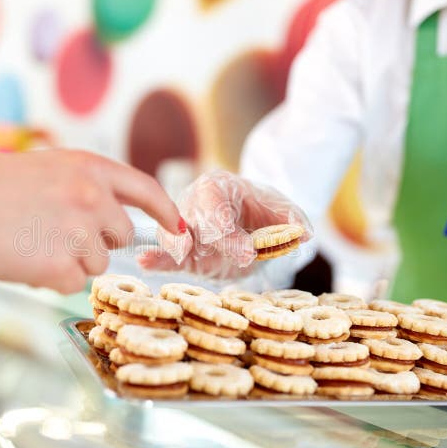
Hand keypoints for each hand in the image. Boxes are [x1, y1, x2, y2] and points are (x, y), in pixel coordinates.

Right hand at [0, 149, 179, 292]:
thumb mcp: (46, 170)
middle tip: (55, 234)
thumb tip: (109, 221)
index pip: (145, 190)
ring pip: (97, 264)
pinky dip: (51, 280)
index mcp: (89, 167)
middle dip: (97, 241)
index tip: (177, 229)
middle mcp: (92, 197)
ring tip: (30, 244)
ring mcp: (80, 232)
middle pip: (120, 236)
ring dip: (70, 262)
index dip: (165, 212)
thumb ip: (82, 187)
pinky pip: (72, 284)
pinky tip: (23, 261)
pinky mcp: (63, 266)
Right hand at [137, 170, 311, 278]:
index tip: (249, 251)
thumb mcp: (281, 210)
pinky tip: (144, 262)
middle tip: (242, 257)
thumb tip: (302, 233)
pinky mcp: (182, 253)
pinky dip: (156, 259)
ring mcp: (183, 228)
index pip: (215, 206)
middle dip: (216, 240)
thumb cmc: (263, 211)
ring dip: (179, 248)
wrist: (252, 223)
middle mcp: (194, 203)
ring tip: (181, 255)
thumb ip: (291, 219)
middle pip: (195, 220)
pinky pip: (166, 255)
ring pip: (175, 236)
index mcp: (215, 186)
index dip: (229, 228)